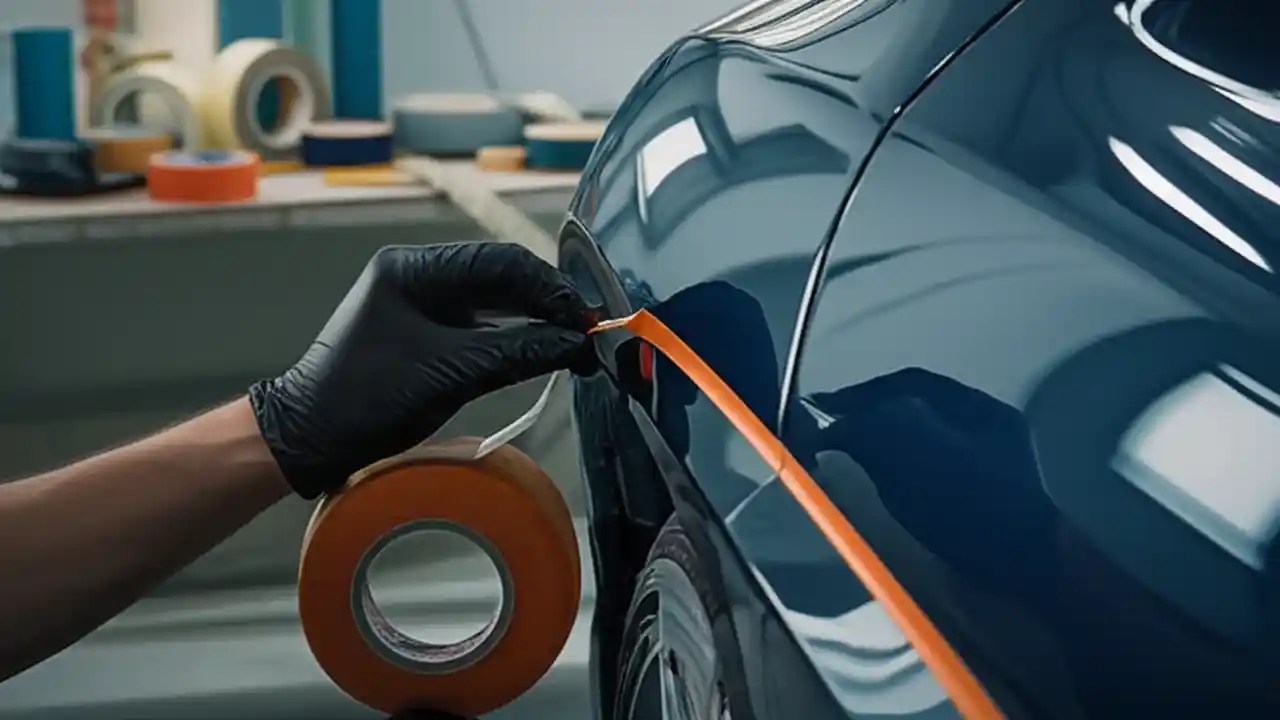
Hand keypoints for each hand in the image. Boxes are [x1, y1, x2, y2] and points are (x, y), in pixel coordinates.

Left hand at [250, 242, 593, 497]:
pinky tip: (543, 351)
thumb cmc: (365, 399)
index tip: (584, 317)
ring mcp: (422, 303)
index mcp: (414, 268)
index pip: (499, 262)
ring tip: (575, 344)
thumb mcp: (449, 375)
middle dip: (547, 304)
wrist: (308, 437)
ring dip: (534, 322)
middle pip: (500, 278)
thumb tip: (575, 344)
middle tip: (589, 332)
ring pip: (494, 302)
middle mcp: (419, 275)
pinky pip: (480, 326)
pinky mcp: (426, 332)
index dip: (549, 288)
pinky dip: (513, 338)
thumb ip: (516, 354)